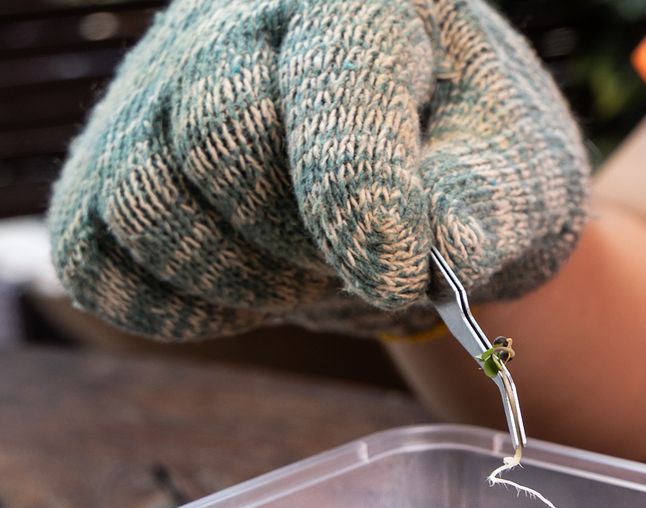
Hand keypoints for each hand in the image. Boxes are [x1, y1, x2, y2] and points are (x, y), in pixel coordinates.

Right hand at [47, 0, 589, 339]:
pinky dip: (173, 307)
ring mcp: (159, 90)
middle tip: (367, 265)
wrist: (417, 185)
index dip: (361, 198)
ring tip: (314, 272)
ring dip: (240, 281)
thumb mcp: (518, 177)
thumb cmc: (478, 166)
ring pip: (142, 205)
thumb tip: (445, 248)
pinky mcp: (116, 164)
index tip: (395, 276)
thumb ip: (486, 204)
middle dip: (303, 242)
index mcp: (361, 3)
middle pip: (219, 144)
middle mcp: (238, 25)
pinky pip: (95, 260)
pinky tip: (251, 295)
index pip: (335, 90)